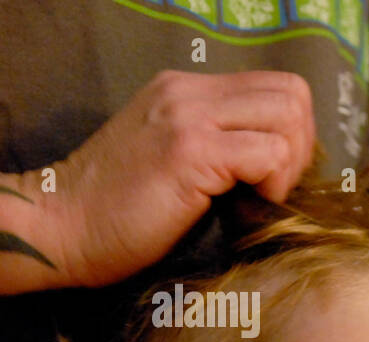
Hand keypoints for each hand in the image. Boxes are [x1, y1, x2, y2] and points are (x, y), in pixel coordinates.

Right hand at [53, 70, 315, 287]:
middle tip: (278, 185)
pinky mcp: (190, 151)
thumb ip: (217, 143)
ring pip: (286, 116)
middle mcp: (188, 92)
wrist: (63, 224)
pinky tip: (248, 203)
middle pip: (291, 94)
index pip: (275, 86)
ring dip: (289, 163)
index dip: (294, 130)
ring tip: (262, 195)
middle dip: (302, 144)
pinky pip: (268, 153)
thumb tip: (280, 161)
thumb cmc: (120, 208)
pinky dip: (273, 182)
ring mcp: (189, 118)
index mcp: (186, 90)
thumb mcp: (173, 157)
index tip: (279, 172)